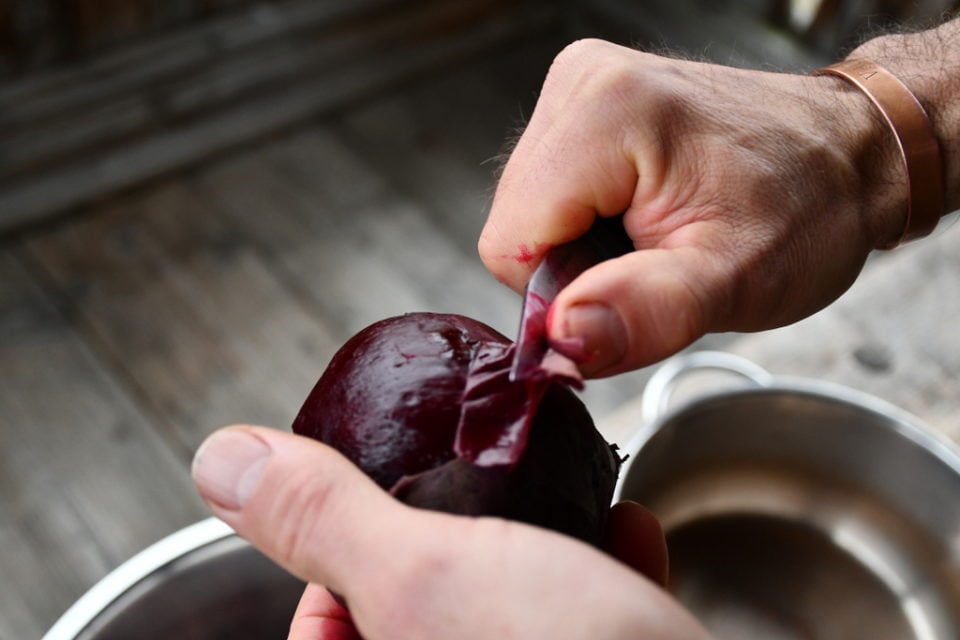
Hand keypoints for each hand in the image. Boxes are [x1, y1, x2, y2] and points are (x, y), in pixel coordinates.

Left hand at [191, 425, 710, 639]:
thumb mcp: (425, 576)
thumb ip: (319, 518)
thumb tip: (220, 461)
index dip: (340, 573)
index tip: (381, 520)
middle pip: (429, 620)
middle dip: (462, 547)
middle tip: (477, 497)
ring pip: (517, 618)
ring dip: (543, 553)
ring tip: (559, 500)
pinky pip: (594, 627)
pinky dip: (606, 578)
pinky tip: (628, 534)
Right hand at [479, 38, 907, 376]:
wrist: (846, 154)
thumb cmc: (806, 207)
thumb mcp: (735, 279)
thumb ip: (644, 313)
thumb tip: (560, 340)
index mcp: (607, 115)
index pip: (510, 245)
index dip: (564, 292)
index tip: (636, 285)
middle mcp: (581, 84)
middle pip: (515, 228)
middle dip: (577, 269)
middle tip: (656, 258)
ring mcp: (580, 87)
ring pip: (527, 215)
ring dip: (584, 248)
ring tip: (657, 234)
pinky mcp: (586, 103)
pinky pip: (546, 194)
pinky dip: (589, 223)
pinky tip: (643, 216)